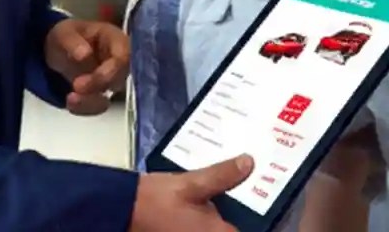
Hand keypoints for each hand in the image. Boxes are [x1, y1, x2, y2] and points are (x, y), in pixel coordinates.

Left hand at [44, 19, 128, 114]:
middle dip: (99, 85)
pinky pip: (100, 105)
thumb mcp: (64, 34)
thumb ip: (73, 42)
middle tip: (76, 86)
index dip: (110, 71)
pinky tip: (71, 103)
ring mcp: (113, 78)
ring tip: (70, 99)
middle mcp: (119, 60)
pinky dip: (85, 107)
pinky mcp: (103, 93)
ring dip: (92, 101)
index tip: (86, 79)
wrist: (59, 50)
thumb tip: (85, 54)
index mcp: (114, 39)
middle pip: (121, 77)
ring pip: (112, 96)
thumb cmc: (67, 37)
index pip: (124, 56)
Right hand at [130, 155, 254, 231]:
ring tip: (227, 193)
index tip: (269, 205)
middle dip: (242, 214)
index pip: (253, 228)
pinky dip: (209, 219)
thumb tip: (249, 163)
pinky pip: (206, 226)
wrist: (119, 212)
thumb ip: (222, 176)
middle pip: (234, 226)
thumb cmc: (155, 201)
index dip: (262, 220)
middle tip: (249, 189)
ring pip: (220, 226)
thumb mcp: (191, 183)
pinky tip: (207, 205)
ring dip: (224, 215)